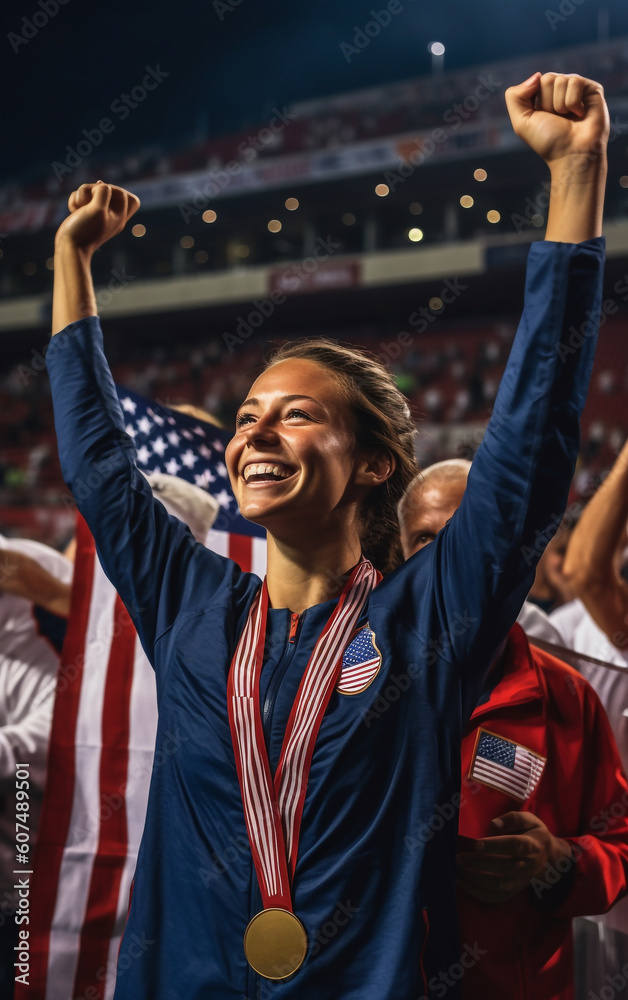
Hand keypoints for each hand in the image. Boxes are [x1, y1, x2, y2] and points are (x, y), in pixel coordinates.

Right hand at [55, 182, 139, 255]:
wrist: (69, 248)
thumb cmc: (85, 231)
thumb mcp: (98, 209)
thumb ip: (103, 193)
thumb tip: (101, 186)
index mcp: (119, 216)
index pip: (127, 196)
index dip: (116, 191)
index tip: (103, 196)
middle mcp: (110, 215)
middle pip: (109, 190)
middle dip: (96, 189)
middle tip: (90, 200)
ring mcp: (96, 214)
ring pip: (91, 191)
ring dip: (82, 194)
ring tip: (79, 208)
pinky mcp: (83, 213)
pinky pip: (80, 197)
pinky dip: (75, 200)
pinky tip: (74, 211)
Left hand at [456, 811, 571, 903]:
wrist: (550, 859)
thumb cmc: (534, 835)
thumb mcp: (529, 820)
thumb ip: (512, 819)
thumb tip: (493, 825)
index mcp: (531, 845)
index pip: (514, 845)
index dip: (495, 845)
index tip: (476, 843)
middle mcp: (527, 866)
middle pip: (502, 866)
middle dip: (478, 863)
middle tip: (458, 857)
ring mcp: (520, 881)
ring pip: (497, 885)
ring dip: (475, 878)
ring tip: (457, 869)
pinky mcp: (513, 891)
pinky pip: (495, 897)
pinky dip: (477, 892)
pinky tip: (461, 882)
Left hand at [505, 72, 608, 167]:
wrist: (571, 154)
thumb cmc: (548, 141)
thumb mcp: (521, 122)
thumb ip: (515, 97)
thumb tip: (536, 75)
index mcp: (544, 96)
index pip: (535, 82)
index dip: (536, 102)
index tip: (543, 118)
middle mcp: (560, 90)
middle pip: (547, 79)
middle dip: (548, 103)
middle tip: (558, 119)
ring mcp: (576, 88)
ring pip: (561, 80)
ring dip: (561, 105)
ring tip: (569, 118)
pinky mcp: (592, 89)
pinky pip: (575, 82)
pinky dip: (573, 102)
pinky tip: (580, 114)